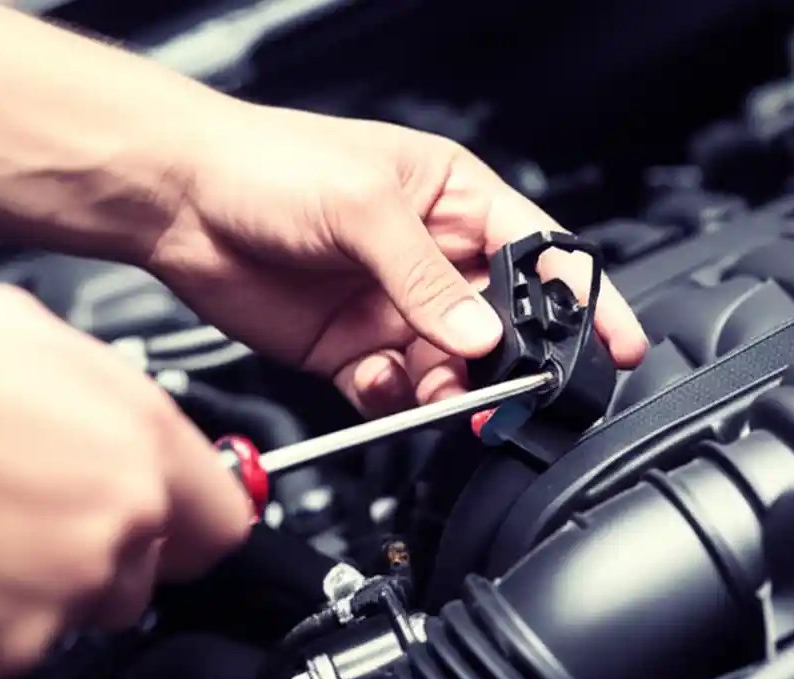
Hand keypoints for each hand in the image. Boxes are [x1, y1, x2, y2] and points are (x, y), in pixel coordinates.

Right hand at [0, 285, 250, 678]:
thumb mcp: (42, 340)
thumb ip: (108, 401)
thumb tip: (119, 422)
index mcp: (143, 444)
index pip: (222, 524)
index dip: (186, 528)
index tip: (167, 531)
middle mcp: (120, 522)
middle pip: (144, 578)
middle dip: (99, 559)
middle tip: (28, 520)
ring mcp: (62, 593)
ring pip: (76, 618)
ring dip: (35, 592)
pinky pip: (1, 651)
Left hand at [149, 103, 648, 416]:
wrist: (178, 201)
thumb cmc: (268, 165)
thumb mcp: (362, 206)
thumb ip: (424, 277)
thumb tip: (477, 336)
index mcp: (455, 201)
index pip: (539, 253)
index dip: (584, 298)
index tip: (615, 342)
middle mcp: (431, 258)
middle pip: (501, 323)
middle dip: (514, 362)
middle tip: (511, 391)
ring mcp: (393, 307)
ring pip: (452, 369)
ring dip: (450, 389)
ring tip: (432, 388)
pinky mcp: (351, 348)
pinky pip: (395, 390)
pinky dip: (394, 398)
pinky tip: (375, 377)